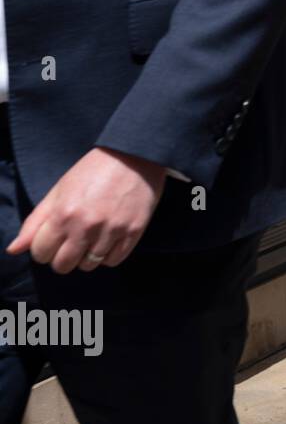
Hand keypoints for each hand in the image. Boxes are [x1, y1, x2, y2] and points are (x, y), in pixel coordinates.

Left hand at [8, 147, 165, 272]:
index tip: (52, 240)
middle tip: (70, 243)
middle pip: (63, 265)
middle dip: (62, 258)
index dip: (43, 249)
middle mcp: (86, 226)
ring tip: (90, 240)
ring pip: (89, 265)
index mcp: (63, 214)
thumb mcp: (58, 192)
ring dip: (86, 257)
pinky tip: (106, 241)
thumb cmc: (92, 171)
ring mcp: (111, 231)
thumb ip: (35, 222)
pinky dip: (107, 256)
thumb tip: (14, 249)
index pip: (41, 253)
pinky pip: (113, 261)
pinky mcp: (133, 233)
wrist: (133, 157)